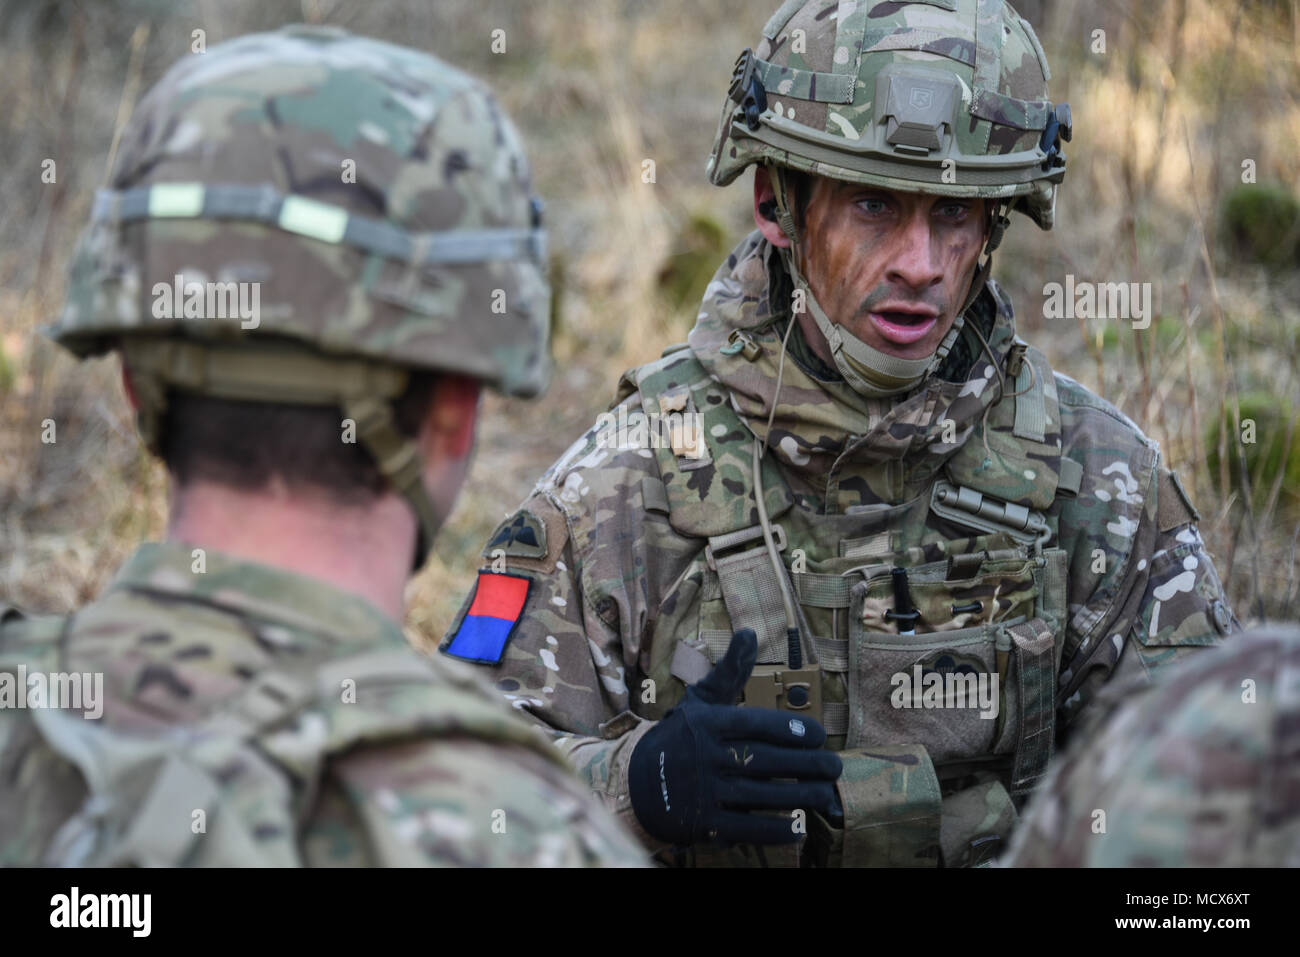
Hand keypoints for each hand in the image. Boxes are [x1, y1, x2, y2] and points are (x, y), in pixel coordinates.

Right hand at [628, 628, 841, 844]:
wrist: (636, 782)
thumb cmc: (679, 736)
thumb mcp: (700, 700)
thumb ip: (729, 671)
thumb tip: (750, 632)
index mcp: (708, 724)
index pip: (755, 724)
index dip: (790, 729)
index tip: (818, 734)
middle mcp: (707, 756)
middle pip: (765, 761)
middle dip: (807, 765)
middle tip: (834, 767)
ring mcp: (705, 791)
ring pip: (761, 795)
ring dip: (800, 797)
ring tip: (826, 794)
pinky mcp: (705, 822)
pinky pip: (745, 827)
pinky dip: (774, 829)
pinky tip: (799, 826)